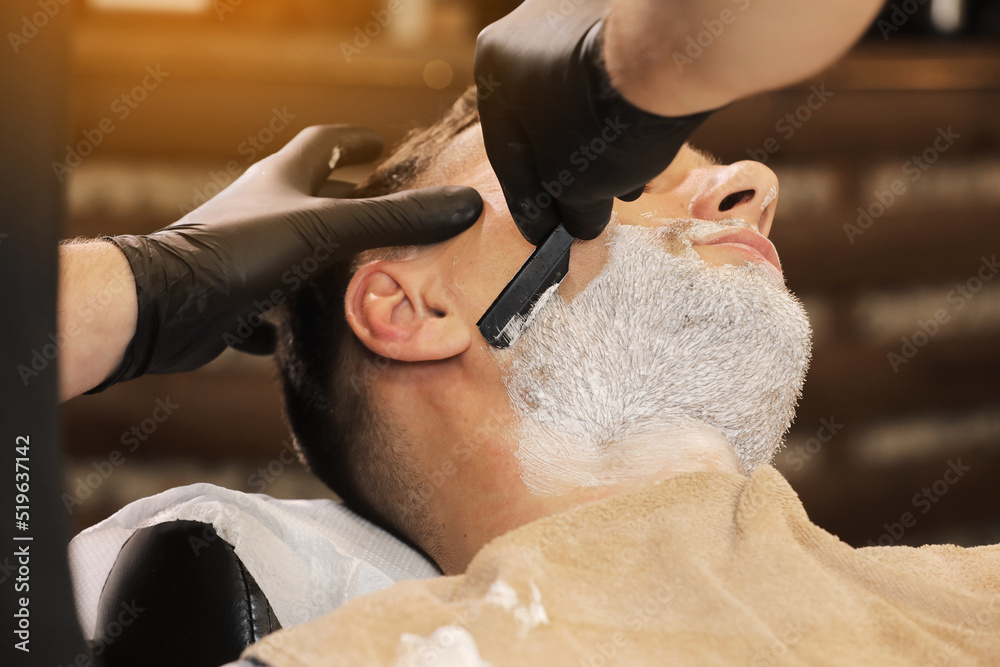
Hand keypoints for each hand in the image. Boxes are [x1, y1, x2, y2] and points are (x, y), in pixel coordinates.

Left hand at [88, 125, 481, 391]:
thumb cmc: (242, 251)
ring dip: (329, 264)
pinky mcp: (235, 301)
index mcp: (282, 180)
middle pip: (312, 199)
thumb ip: (395, 219)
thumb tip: (466, 205)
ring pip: (297, 255)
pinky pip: (273, 307)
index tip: (383, 143)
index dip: (356, 141)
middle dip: (351, 205)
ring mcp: (246, 257)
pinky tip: (319, 335)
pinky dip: (297, 318)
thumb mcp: (327, 229)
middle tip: (390, 216)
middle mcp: (262, 211)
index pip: (324, 144)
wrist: (165, 304)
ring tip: (370, 278)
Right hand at [474, 0, 712, 244]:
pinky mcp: (626, 12)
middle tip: (585, 210)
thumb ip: (571, 208)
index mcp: (494, 65)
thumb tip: (580, 222)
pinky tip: (644, 143)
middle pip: (545, 120)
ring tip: (625, 184)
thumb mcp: (576, 185)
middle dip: (568, 171)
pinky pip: (616, 74)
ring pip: (582, 97)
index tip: (544, 233)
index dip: (528, 204)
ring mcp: (578, 11)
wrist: (674, 50)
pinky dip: (623, 112)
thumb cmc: (605, 115)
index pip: (507, 153)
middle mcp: (528, 27)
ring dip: (599, 145)